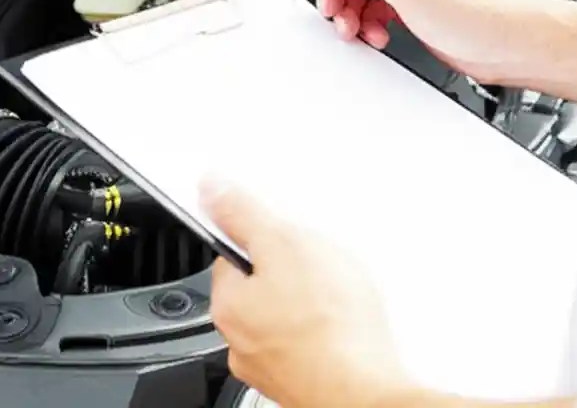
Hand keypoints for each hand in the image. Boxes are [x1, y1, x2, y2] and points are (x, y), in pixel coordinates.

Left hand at [202, 178, 417, 407]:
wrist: (366, 392)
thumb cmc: (329, 327)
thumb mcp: (284, 244)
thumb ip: (244, 214)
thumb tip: (210, 188)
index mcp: (229, 305)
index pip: (233, 256)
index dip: (264, 240)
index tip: (286, 239)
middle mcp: (242, 342)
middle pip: (263, 288)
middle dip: (293, 273)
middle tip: (321, 270)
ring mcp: (274, 366)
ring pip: (288, 318)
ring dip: (312, 305)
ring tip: (341, 302)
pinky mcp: (305, 381)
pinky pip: (313, 344)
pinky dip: (329, 334)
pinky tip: (349, 330)